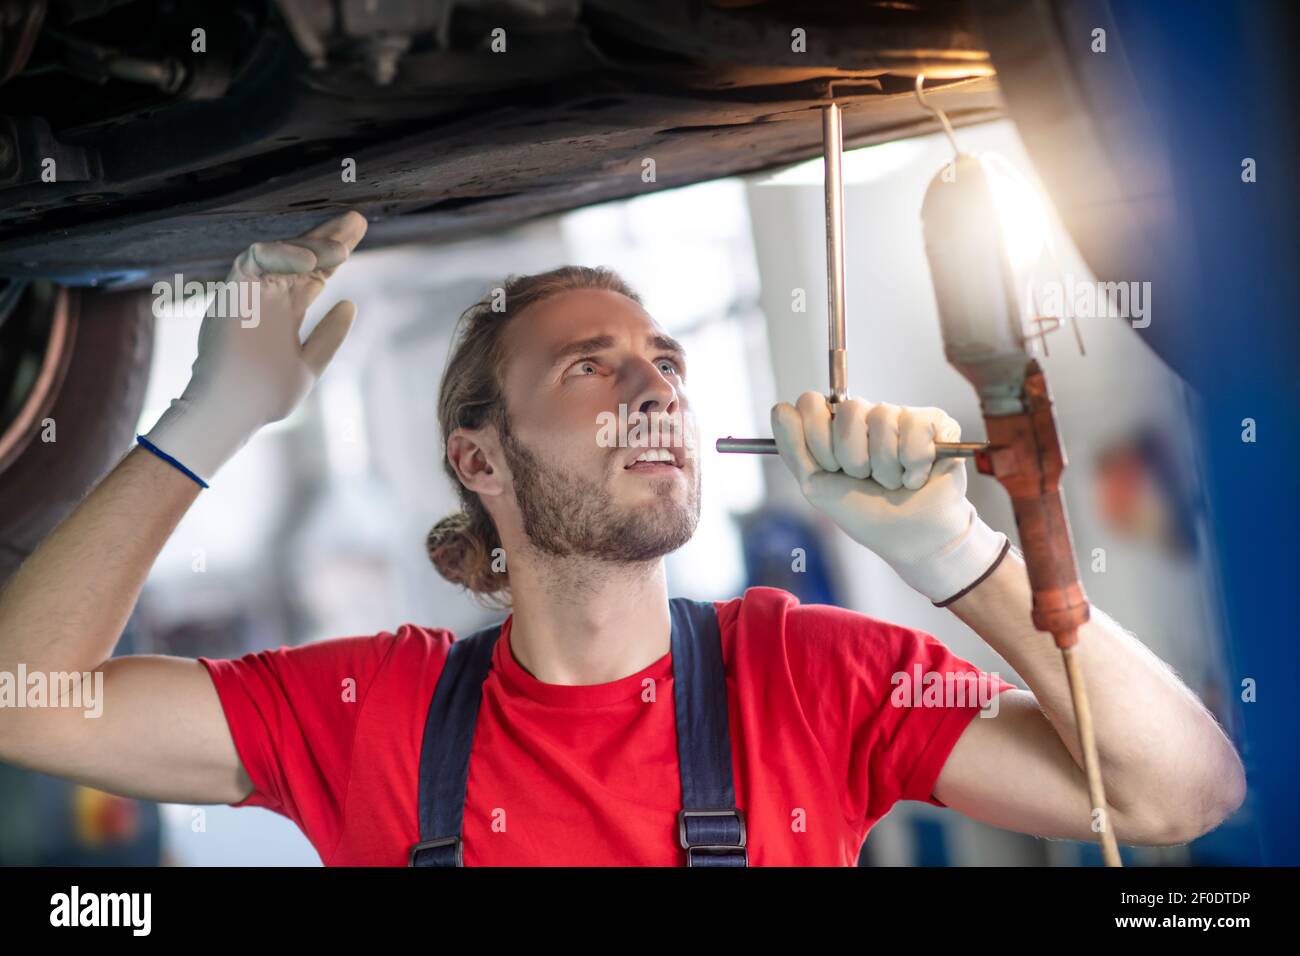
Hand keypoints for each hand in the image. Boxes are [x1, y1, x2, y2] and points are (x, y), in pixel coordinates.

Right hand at [143, 210, 368, 482]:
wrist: (230, 413)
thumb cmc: (263, 396)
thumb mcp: (308, 365)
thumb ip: (328, 337)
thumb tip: (350, 304)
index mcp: (288, 311)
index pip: (315, 274)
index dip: (335, 254)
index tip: (357, 232)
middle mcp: (270, 297)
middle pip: (303, 257)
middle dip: (329, 237)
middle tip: (356, 220)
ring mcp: (252, 293)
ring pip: (282, 253)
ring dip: (312, 245)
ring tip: (341, 249)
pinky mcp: (233, 293)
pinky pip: (253, 259)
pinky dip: (279, 255)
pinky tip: (309, 260)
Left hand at [770, 392, 1007, 603]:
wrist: (909, 537)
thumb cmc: (865, 512)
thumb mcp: (817, 483)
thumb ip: (793, 447)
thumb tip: (780, 407)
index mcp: (837, 425)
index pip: (812, 404)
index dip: (819, 442)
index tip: (832, 469)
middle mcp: (868, 415)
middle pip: (849, 410)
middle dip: (853, 458)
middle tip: (865, 478)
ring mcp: (902, 416)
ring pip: (882, 420)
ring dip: (886, 468)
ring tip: (893, 483)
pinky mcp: (936, 423)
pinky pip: (915, 427)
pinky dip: (914, 464)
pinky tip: (916, 478)